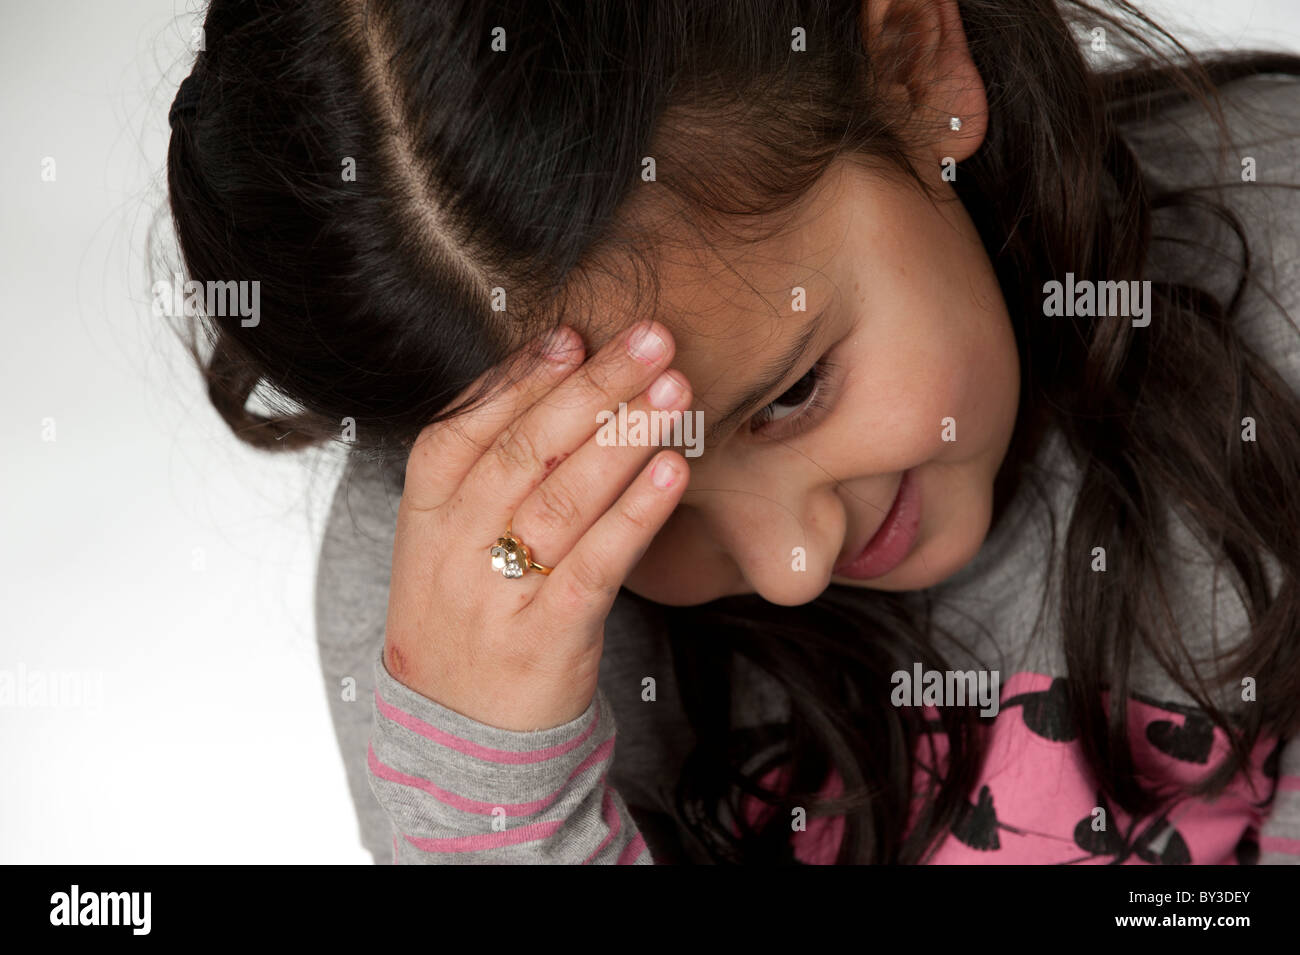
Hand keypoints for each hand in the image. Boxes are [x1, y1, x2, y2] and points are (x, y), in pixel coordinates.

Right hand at [382, 321, 691, 730]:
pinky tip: (672, 469)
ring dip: (625, 437)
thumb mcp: (447, 548)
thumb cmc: (469, 621)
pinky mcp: (546, 641)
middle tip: (651, 339)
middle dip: (593, 389)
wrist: (457, 740)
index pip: (465, 430)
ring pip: (563, 501)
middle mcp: (453, 552)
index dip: (521, 378)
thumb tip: (555, 385)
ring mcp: (497, 598)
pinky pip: (596, 566)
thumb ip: (485, 475)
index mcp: (424, 518)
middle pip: (524, 453)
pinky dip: (635, 513)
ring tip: (675, 391)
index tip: (575, 335)